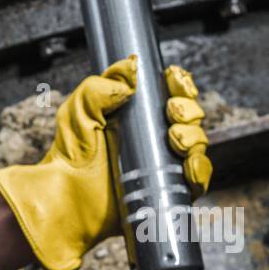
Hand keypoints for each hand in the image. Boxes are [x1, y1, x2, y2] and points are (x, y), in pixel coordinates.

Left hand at [0, 57, 212, 269]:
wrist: (68, 202)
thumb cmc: (68, 158)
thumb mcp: (77, 114)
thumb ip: (98, 88)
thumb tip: (132, 67)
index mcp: (135, 115)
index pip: (169, 92)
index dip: (178, 83)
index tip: (174, 78)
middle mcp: (153, 137)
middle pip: (189, 115)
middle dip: (188, 109)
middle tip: (172, 112)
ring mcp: (163, 164)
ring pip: (198, 144)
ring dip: (195, 137)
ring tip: (174, 140)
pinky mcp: (169, 191)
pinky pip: (198, 179)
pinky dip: (201, 170)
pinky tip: (189, 167)